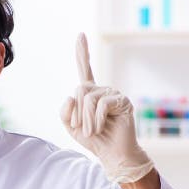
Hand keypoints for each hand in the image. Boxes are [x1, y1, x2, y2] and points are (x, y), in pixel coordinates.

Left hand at [60, 32, 153, 183]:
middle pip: (80, 90)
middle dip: (77, 112)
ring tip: (93, 131)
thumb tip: (71, 96)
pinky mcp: (123, 102)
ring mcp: (114, 94)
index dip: (82, 52)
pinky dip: (97, 119)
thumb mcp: (71, 126)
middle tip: (83, 129)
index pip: (85, 69)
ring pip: (89, 98)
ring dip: (87, 119)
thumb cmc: (94, 139)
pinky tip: (101, 128)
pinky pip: (102, 105)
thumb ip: (65, 111)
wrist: (112, 154)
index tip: (80, 35)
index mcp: (90, 93)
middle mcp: (102, 90)